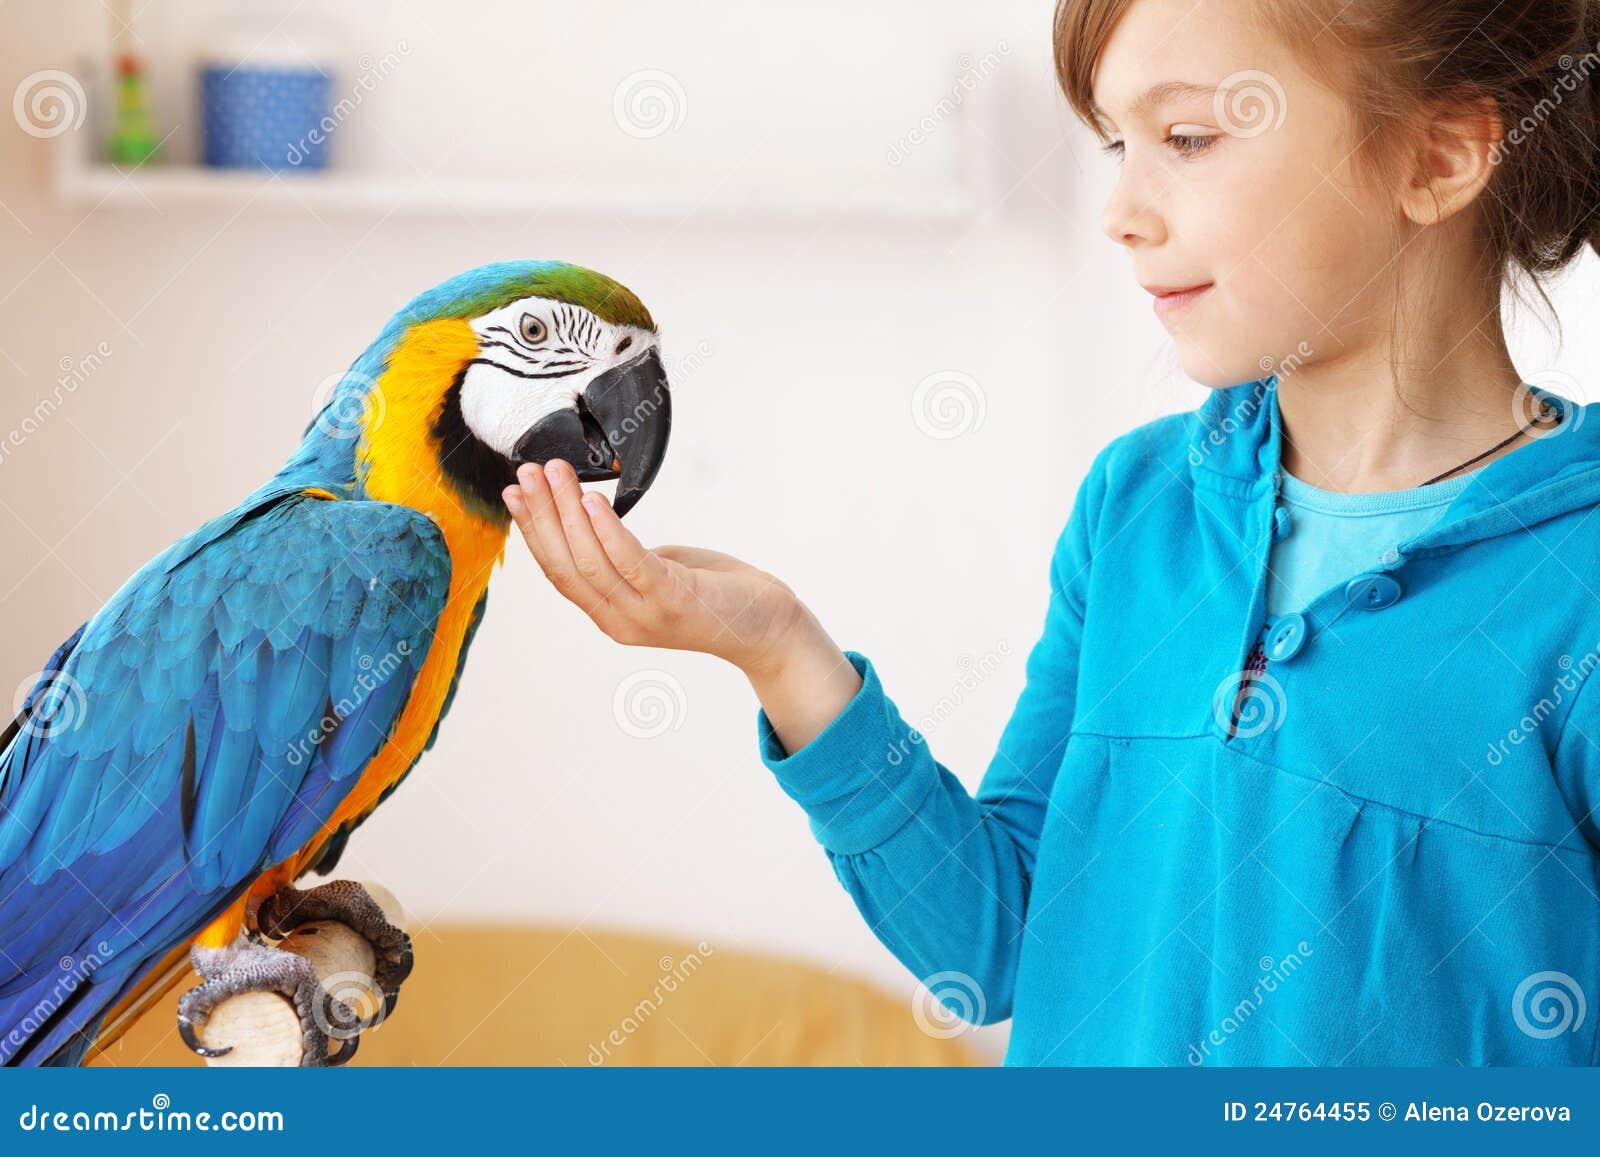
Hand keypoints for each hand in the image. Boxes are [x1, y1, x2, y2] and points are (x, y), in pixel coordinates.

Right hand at [502, 459, 803, 674]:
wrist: (768, 628)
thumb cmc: (716, 594)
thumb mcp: (659, 574)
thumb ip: (625, 558)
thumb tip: (596, 519)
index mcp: (610, 614)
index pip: (557, 571)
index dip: (533, 531)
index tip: (514, 493)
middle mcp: (619, 620)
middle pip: (565, 564)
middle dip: (541, 514)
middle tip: (528, 471)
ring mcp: (644, 614)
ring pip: (590, 561)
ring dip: (567, 512)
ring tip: (555, 473)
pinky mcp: (673, 601)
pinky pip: (630, 562)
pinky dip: (608, 530)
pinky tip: (593, 500)